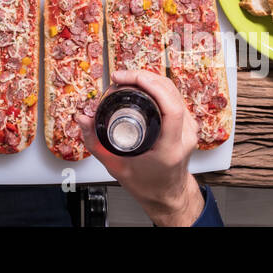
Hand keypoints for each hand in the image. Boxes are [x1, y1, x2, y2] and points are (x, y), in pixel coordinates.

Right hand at [77, 70, 203, 225]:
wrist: (167, 194)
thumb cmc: (146, 184)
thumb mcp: (115, 165)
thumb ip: (95, 142)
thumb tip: (82, 118)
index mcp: (170, 148)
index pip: (170, 108)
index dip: (149, 86)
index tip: (126, 80)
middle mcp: (184, 136)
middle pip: (170, 93)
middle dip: (144, 77)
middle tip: (120, 78)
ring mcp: (189, 129)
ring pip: (173, 91)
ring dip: (150, 79)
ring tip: (127, 80)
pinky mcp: (188, 124)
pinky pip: (175, 96)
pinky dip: (157, 86)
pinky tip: (142, 85)